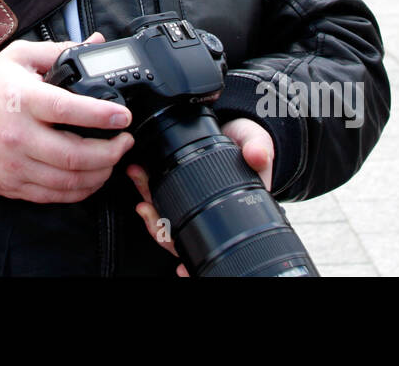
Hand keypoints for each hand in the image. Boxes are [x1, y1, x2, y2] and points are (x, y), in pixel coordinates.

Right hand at [0, 33, 133, 203]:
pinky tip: (91, 176)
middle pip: (74, 155)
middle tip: (125, 141)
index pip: (67, 110)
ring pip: (69, 181)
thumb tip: (95, 42)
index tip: (123, 116)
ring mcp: (14, 165)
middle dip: (111, 152)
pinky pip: (55, 196)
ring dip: (100, 173)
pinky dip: (80, 190)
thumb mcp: (20, 58)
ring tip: (112, 158)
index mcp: (22, 100)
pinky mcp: (12, 185)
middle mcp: (18, 135)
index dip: (101, 115)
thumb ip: (59, 51)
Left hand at [129, 117, 273, 276]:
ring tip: (140, 189)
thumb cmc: (249, 143)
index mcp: (236, 211)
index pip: (214, 242)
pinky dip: (148, 193)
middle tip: (146, 208)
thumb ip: (259, 149)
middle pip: (184, 237)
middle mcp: (213, 214)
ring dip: (150, 209)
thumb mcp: (257, 143)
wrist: (236, 129)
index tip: (181, 269)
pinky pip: (161, 200)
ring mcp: (194, 204)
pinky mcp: (180, 189)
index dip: (197, 259)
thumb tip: (257, 155)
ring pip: (168, 220)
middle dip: (161, 227)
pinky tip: (140, 182)